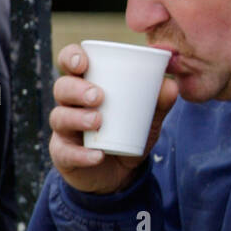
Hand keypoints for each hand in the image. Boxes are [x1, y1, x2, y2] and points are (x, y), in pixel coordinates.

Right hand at [49, 42, 178, 194]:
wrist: (123, 172)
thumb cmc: (129, 132)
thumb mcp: (147, 117)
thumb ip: (159, 101)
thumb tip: (170, 84)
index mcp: (87, 85)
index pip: (70, 64)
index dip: (71, 57)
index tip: (83, 62)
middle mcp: (71, 104)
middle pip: (62, 88)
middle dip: (77, 89)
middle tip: (98, 96)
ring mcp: (64, 130)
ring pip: (60, 118)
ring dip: (77, 118)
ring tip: (98, 121)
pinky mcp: (64, 155)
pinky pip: (66, 153)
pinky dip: (82, 154)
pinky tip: (97, 155)